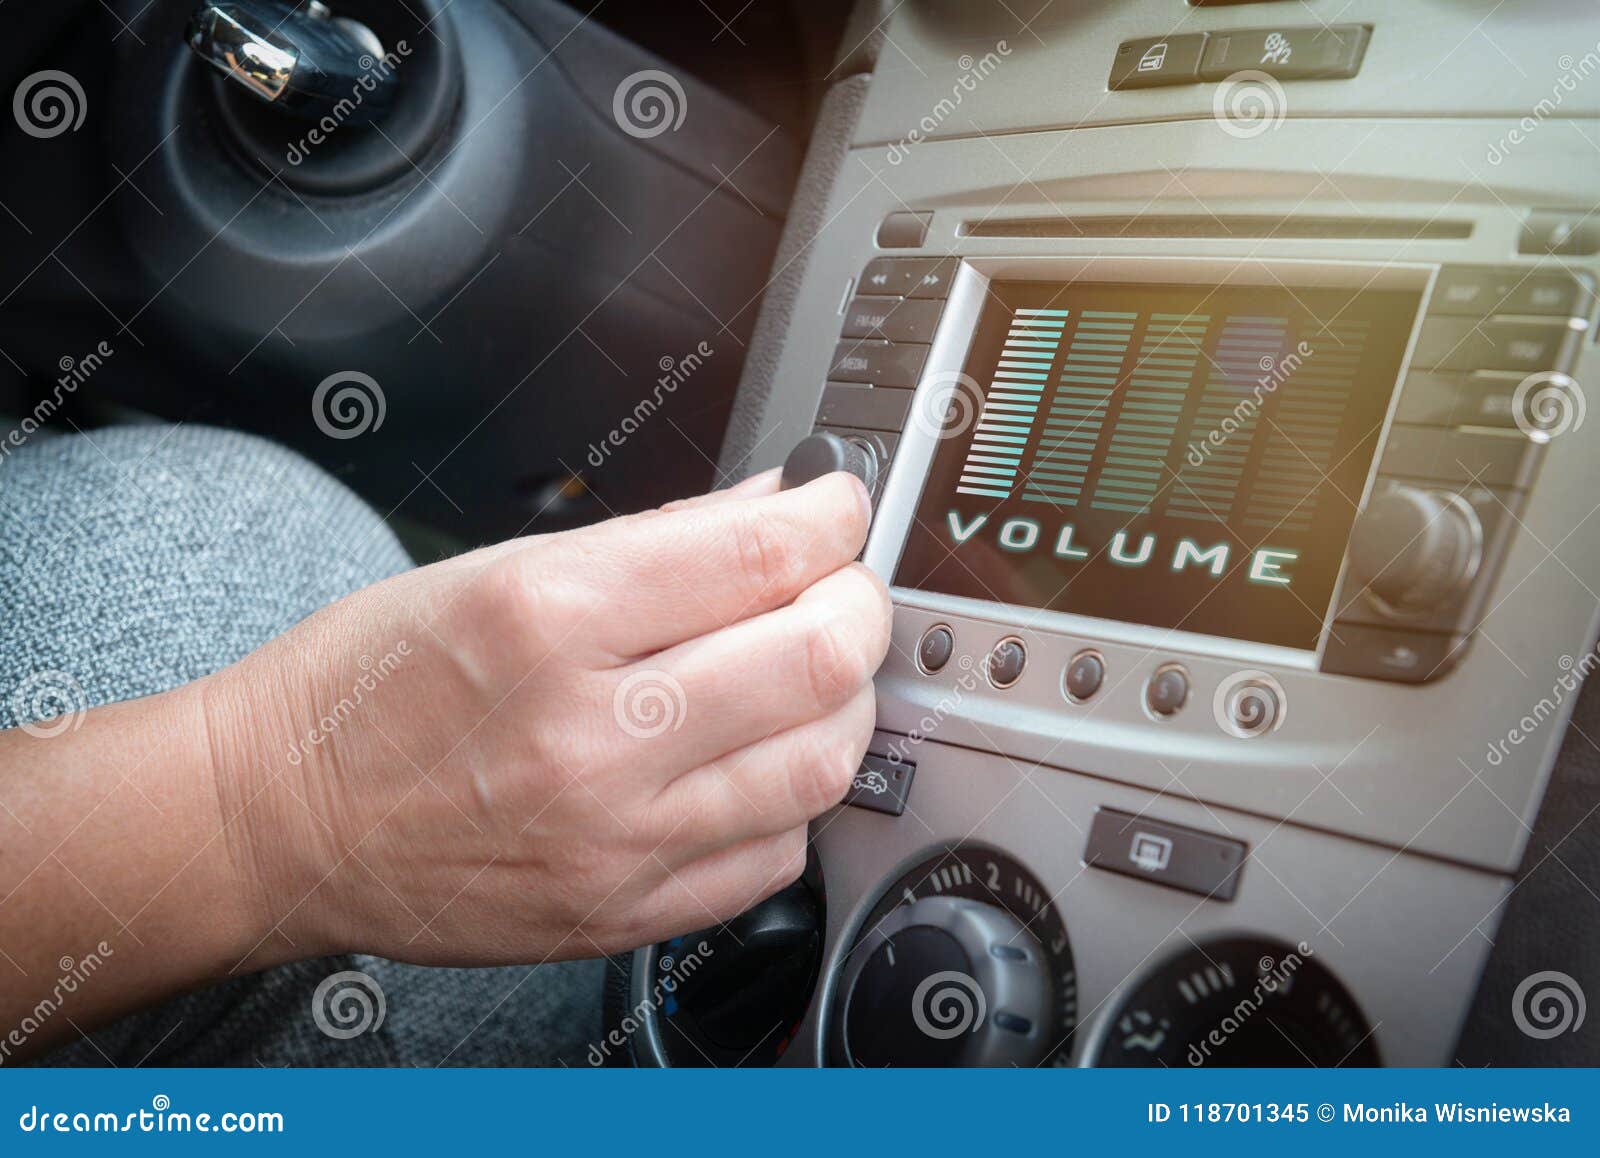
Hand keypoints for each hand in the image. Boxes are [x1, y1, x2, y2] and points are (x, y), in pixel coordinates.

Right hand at [204, 469, 889, 967]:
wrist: (281, 819)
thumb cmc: (367, 689)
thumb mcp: (494, 570)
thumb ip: (655, 539)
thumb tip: (772, 508)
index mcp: (547, 619)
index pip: (757, 554)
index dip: (831, 516)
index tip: (837, 507)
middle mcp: (590, 735)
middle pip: (816, 657)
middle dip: (858, 601)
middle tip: (840, 585)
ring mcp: (614, 838)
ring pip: (821, 762)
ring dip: (843, 700)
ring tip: (810, 673)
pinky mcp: (623, 912)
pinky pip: (775, 855)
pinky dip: (793, 796)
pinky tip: (758, 762)